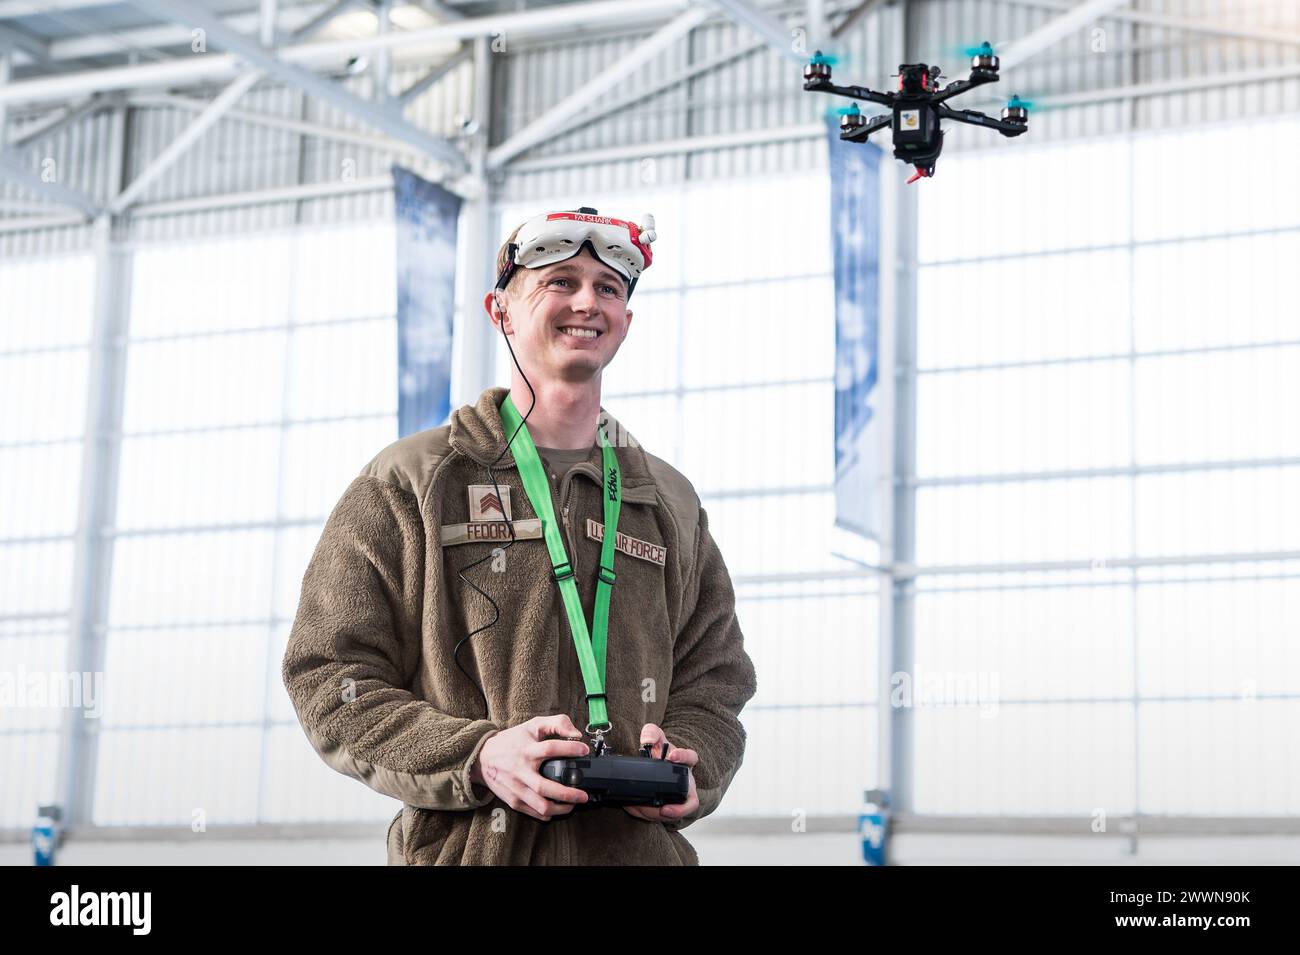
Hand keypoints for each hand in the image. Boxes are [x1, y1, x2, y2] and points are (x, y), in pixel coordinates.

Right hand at [471, 715, 590, 821]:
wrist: (482, 758)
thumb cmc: (512, 741)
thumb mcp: (533, 725)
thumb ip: (557, 723)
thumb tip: (576, 734)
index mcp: (527, 750)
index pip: (550, 748)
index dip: (570, 748)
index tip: (584, 750)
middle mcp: (521, 771)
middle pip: (545, 787)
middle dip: (568, 794)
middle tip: (583, 795)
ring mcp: (516, 788)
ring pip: (541, 806)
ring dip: (561, 808)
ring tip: (574, 804)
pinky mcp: (513, 800)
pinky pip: (534, 812)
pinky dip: (548, 813)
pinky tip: (558, 807)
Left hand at [622, 723, 698, 823]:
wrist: (656, 764)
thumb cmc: (658, 752)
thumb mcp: (654, 737)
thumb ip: (651, 734)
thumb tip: (647, 741)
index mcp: (684, 761)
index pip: (690, 757)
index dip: (683, 757)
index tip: (672, 756)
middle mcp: (687, 781)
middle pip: (689, 798)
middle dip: (677, 808)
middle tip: (663, 808)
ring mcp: (680, 797)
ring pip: (676, 812)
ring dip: (658, 814)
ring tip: (642, 809)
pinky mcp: (669, 808)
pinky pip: (663, 817)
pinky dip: (647, 815)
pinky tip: (635, 809)